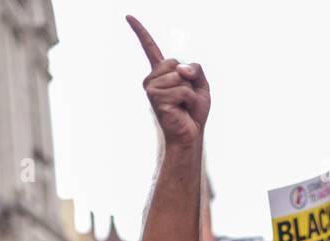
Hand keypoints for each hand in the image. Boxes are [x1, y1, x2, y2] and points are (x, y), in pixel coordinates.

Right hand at [129, 16, 209, 146]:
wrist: (189, 135)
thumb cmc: (193, 112)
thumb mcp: (201, 84)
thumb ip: (195, 69)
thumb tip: (182, 69)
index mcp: (162, 73)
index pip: (150, 47)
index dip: (140, 31)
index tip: (128, 16)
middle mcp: (152, 79)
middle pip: (176, 63)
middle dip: (190, 80)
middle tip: (185, 98)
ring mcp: (152, 88)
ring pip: (180, 77)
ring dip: (190, 92)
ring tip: (183, 105)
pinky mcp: (156, 98)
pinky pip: (183, 90)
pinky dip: (189, 100)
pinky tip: (182, 110)